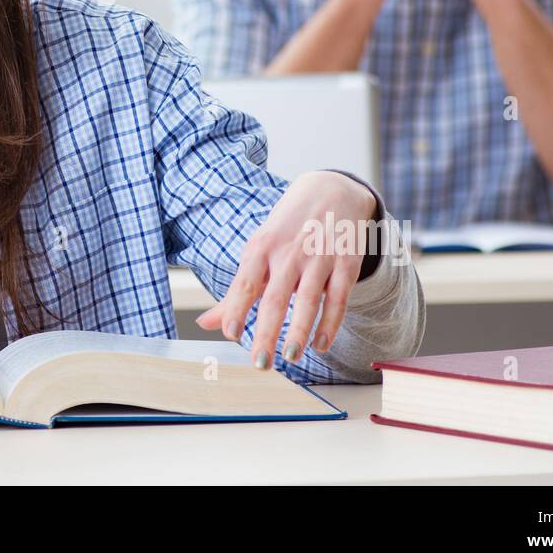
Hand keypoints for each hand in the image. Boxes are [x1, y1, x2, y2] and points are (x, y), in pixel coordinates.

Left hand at [194, 171, 377, 367]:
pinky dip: (330, 323)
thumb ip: (236, 291)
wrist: (330, 189)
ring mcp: (319, 257)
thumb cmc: (286, 229)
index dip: (236, 309)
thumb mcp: (259, 250)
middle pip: (275, 297)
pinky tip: (320, 342)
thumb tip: (206, 323)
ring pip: (309, 299)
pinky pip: (339, 298)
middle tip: (260, 363)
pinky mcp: (346, 262)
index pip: (245, 282)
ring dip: (300, 331)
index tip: (230, 334)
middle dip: (267, 332)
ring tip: (291, 357)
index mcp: (262, 247)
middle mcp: (289, 252)